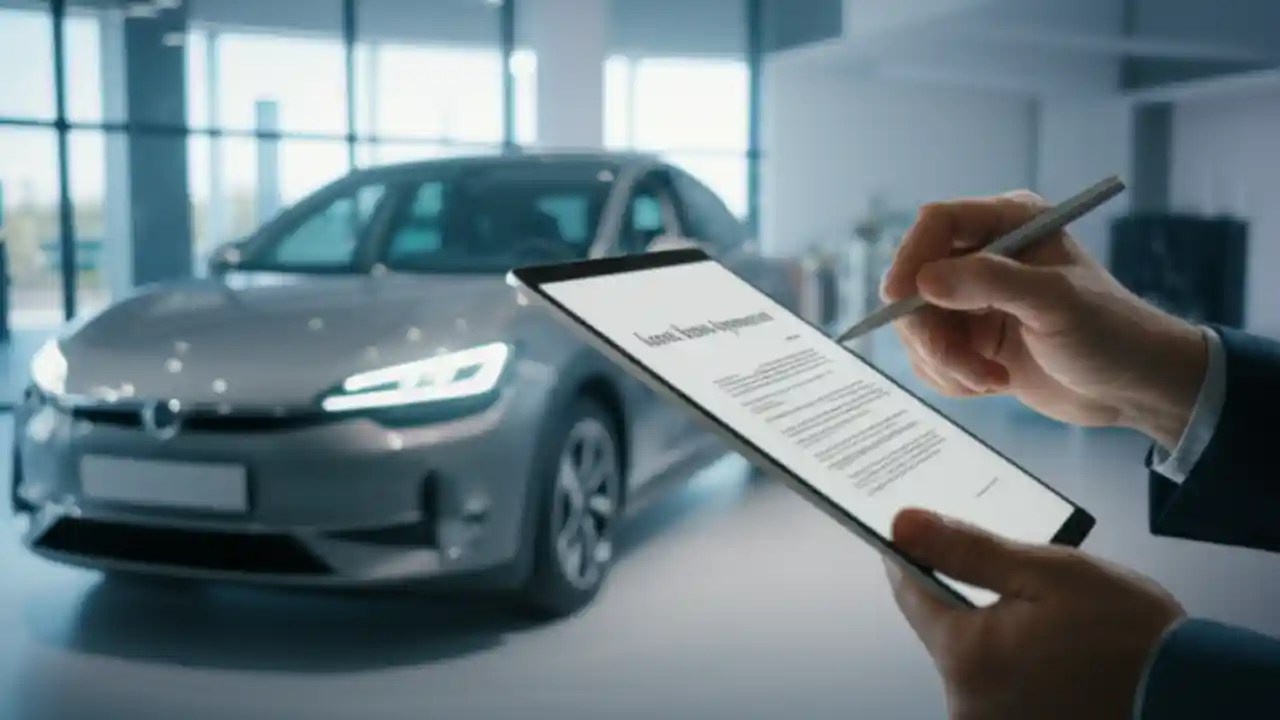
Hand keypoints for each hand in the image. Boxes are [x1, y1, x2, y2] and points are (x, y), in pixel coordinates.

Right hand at [881, 191, 1205, 448]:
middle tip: (966, 366)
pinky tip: (994, 382)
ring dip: (947, 363)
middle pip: (915, 282)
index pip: (937, 224)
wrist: (1133, 388)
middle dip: (932, 333)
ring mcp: (973, 298)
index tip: (897, 300)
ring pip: (917, 326)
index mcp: (1008, 223)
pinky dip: (952, 378)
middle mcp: (983, 254)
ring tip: (993, 379)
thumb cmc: (1109, 333)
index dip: (910, 258)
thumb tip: (923, 281)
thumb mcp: (1054, 302)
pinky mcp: (970, 337)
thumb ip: (990, 283)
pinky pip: (929, 357)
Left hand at [885, 509, 1184, 719]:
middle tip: (1009, 573)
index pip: (909, 592)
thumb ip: (967, 549)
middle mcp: (965, 702)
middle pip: (942, 627)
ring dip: (993, 630)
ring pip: (971, 656)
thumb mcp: (1047, 572)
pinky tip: (1047, 644)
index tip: (917, 532)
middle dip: (966, 595)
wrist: (1190, 698)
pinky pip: (995, 683)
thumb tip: (902, 524)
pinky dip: (1011, 659)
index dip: (911, 555)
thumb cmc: (1127, 635)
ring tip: (1042, 614)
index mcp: (965, 657)